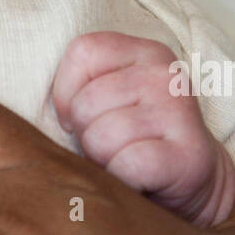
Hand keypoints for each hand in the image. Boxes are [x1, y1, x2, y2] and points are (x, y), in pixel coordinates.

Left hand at [52, 31, 234, 227]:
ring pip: (100, 137)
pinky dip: (123, 180)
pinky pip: (126, 165)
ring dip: (104, 160)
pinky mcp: (188, 154)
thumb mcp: (109, 98)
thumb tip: (41, 112)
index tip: (82, 116)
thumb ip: (79, 87)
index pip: (82, 52)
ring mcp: (180, 112)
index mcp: (145, 51)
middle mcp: (166, 73)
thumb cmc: (136, 139)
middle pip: (85, 103)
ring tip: (126, 160)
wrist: (193, 182)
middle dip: (86, 134)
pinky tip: (141, 179)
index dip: (67, 92)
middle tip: (114, 145)